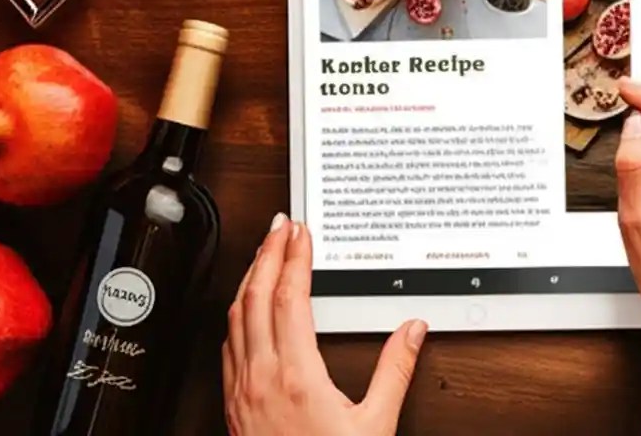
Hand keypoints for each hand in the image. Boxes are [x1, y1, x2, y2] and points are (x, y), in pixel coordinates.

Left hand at [222, 215, 428, 435]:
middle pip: (254, 297)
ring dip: (248, 279)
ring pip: (234, 318)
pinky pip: (227, 347)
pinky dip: (237, 315)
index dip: (294, 257)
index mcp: (297, 376)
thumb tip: (413, 331)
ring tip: (263, 254)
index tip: (301, 232)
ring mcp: (240, 393)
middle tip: (280, 226)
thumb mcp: (376, 425)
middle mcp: (261, 379)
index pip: (288, 297)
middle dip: (267, 253)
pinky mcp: (231, 408)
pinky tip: (246, 312)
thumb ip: (396, 371)